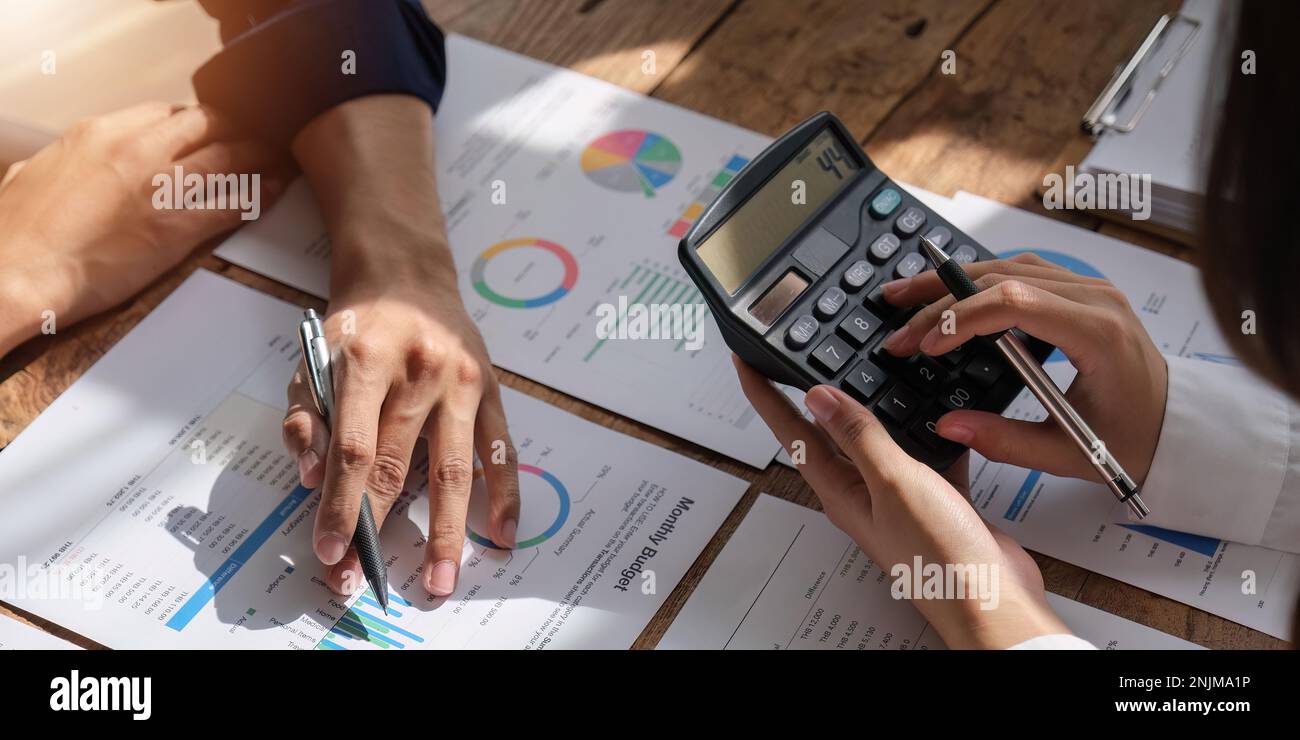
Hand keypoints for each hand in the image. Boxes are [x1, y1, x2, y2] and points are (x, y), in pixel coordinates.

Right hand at [0, 103, 282, 354]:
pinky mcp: (178, 226)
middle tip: (254, 138)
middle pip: (207, 124)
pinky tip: (275, 189)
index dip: (195, 122)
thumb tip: (67, 164)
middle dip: (236, 130)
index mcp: (100, 133)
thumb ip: (67, 161)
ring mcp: (161, 187)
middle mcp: (137, 150)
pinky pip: (235, 201)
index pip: (165, 112)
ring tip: (278, 158)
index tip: (207, 129)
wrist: (20, 271)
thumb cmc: (20, 233)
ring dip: (260, 156)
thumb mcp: (36, 173)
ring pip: (230, 157)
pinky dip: (262, 193)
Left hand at [281, 95, 519, 598]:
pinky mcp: (491, 389)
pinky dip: (504, 496)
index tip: (328, 550)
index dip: (339, 503)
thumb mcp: (311, 357)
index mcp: (367, 358)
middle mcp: (420, 369)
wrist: (407, 273)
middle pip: (400, 465)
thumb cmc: (355, 325)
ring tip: (442, 580)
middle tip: (363, 580)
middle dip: (377, 528)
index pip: (353, 447)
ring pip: (454, 469)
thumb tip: (309, 478)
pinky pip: (500, 451)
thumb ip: (306, 416)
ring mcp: (462, 381)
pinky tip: (502, 536)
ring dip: (448, 531)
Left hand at [736, 358, 1066, 647]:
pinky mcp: (933, 496)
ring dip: (870, 405)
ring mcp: (898, 495)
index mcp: (840, 490)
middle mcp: (862, 492)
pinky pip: (923, 451)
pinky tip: (933, 406)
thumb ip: (858, 437)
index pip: (790, 432)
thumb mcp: (892, 483)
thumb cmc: (937, 558)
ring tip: (857, 367)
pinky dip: (927, 428)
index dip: (765, 394)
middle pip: (826, 432)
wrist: (991, 599)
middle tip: (791, 358)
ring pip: (876, 438)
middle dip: (807, 394)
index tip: (746, 362)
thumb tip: (817, 397)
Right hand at [881, 252, 1167, 483]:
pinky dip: (980, 280)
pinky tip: (949, 294)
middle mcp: (1095, 300)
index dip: (960, 318)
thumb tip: (949, 425)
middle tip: (896, 316)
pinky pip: (1022, 272)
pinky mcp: (1080, 292)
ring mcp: (1089, 289)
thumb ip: (1004, 441)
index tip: (925, 344)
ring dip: (953, 279)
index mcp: (1097, 335)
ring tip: (908, 295)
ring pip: (1008, 266)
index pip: (1014, 303)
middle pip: (1002, 276)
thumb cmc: (1132, 439)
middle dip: (941, 297)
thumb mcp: (1067, 453)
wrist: (1177, 426)